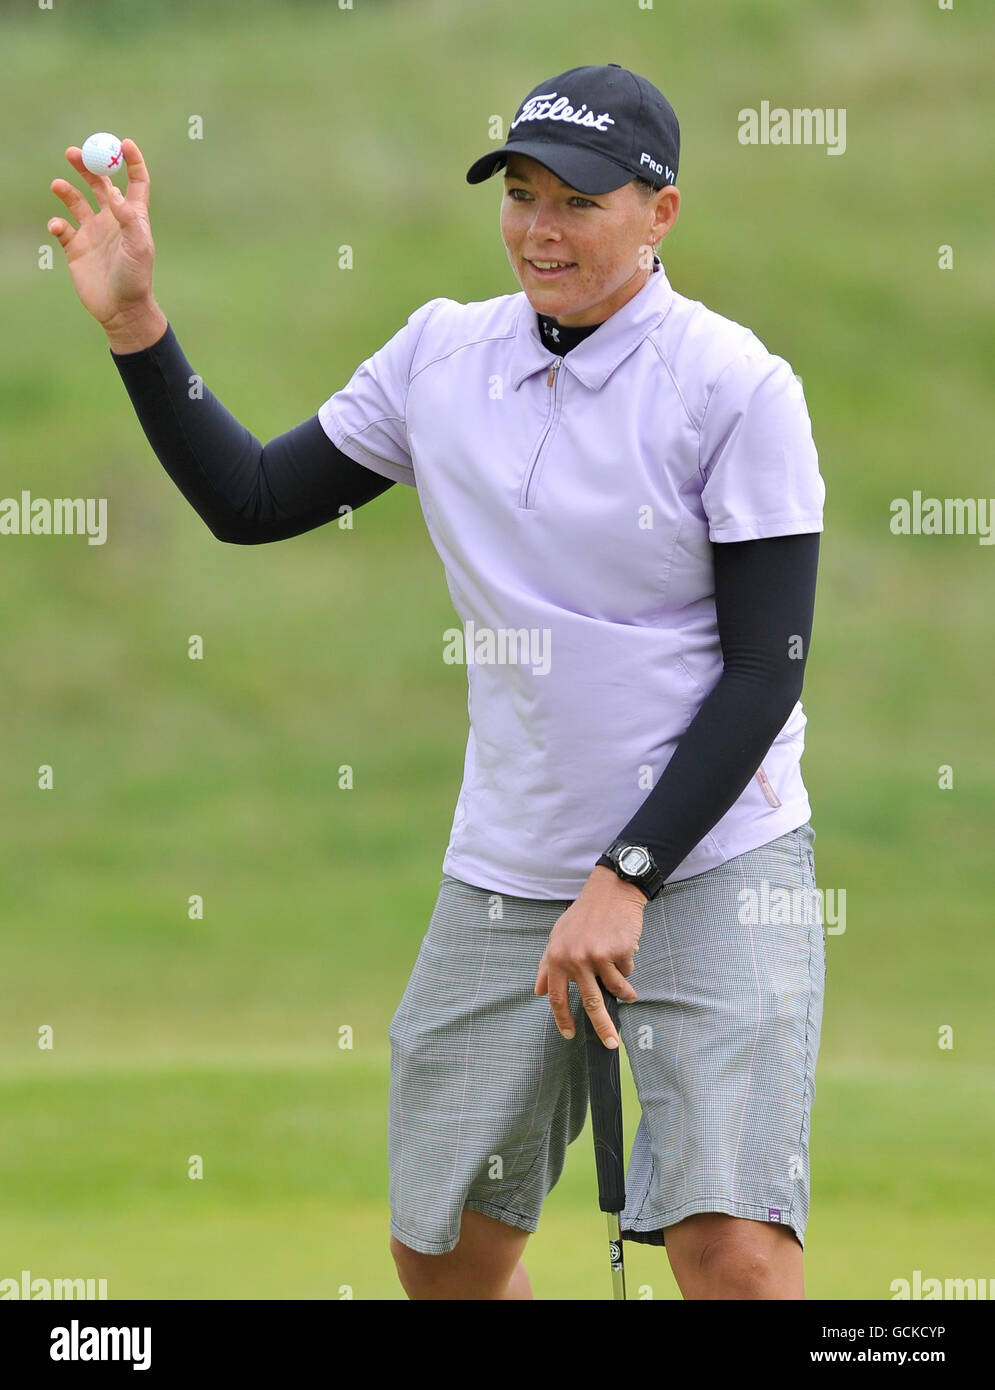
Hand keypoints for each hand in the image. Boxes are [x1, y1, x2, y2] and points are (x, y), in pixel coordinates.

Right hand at [48, 139, 156, 328]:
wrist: (121, 310)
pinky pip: (61, 227)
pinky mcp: (75, 248)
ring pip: (76, 200)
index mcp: (132, 217)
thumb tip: (116, 194)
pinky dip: (56, 223)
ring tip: (58, 186)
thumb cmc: (136, 279)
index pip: (136, 182)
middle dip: (87, 165)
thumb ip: (129, 220)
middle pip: (99, 183)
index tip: (123, 143)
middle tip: (73, 152)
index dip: (132, 161)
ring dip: (66, 189)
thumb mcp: (139, 248)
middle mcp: (111, 220)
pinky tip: (58, 228)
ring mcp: (92, 232)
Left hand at [534, 865, 646, 1048]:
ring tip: (628, 990)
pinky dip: (627, 966)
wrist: (610, 892)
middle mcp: (575, 959)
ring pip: (615, 988)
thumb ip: (547, 965)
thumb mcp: (557, 937)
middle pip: (590, 1003)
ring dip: (623, 991)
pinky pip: (626, 972)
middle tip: (611, 1044)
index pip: (557, 997)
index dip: (563, 1019)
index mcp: (556, 958)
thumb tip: (538, 992)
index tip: (569, 1035)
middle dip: (603, 1028)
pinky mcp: (619, 951)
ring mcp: (598, 956)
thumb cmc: (583, 916)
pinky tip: (624, 950)